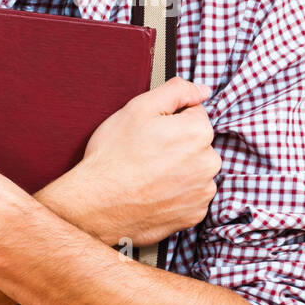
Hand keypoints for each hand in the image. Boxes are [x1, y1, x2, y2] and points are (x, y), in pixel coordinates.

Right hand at [75, 75, 221, 246]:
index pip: (194, 114)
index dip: (169, 120)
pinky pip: (190, 196)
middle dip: (177, 144)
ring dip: (178, 170)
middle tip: (145, 153)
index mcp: (199, 132)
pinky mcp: (193, 215)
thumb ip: (176, 91)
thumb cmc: (114, 155)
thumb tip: (202, 90)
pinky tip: (153, 192)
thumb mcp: (139, 108)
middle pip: (197, 143)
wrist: (96, 205)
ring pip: (194, 170)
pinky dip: (176, 194)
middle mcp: (209, 163)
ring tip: (147, 175)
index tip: (150, 132)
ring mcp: (202, 192)